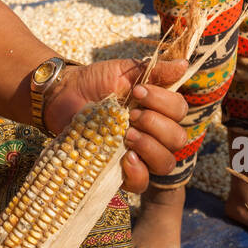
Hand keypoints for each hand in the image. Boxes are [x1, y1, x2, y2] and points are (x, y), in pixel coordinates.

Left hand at [43, 58, 188, 192]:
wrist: (63, 94)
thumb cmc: (95, 81)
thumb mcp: (124, 70)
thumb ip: (154, 71)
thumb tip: (184, 63)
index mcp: (158, 109)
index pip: (180, 111)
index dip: (164, 102)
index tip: (138, 91)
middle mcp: (154, 134)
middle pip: (178, 139)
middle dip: (157, 124)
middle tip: (132, 114)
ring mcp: (138, 154)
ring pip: (165, 163)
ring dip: (150, 147)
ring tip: (128, 134)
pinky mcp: (119, 172)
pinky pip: (141, 184)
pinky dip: (138, 172)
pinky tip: (126, 157)